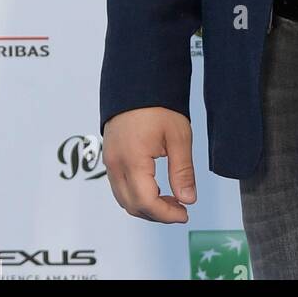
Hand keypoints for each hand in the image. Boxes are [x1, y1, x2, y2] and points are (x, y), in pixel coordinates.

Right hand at [102, 107, 196, 221]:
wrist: (137, 82)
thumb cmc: (158, 105)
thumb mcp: (178, 136)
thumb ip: (182, 171)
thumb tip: (188, 199)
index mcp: (133, 160)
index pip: (146, 202)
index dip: (166, 214)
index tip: (185, 214)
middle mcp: (115, 164)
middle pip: (132, 205)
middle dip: (157, 214)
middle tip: (181, 209)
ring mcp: (109, 161)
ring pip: (124, 199)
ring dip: (146, 206)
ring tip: (171, 200)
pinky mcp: (109, 157)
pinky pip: (119, 187)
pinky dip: (136, 195)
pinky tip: (155, 189)